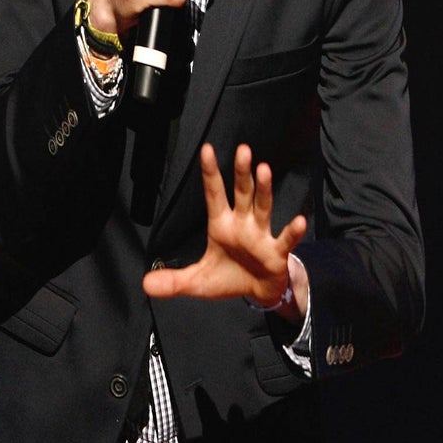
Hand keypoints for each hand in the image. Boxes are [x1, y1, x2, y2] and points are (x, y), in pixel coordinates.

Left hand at [143, 143, 308, 320]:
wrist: (258, 293)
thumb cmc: (229, 279)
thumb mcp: (197, 282)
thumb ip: (173, 281)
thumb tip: (144, 285)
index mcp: (221, 225)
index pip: (214, 194)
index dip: (210, 173)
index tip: (206, 149)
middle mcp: (242, 224)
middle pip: (242, 193)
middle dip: (241, 173)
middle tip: (242, 150)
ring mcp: (261, 235)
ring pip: (262, 207)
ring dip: (264, 190)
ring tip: (264, 169)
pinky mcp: (276, 252)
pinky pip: (285, 239)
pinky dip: (293, 231)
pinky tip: (299, 221)